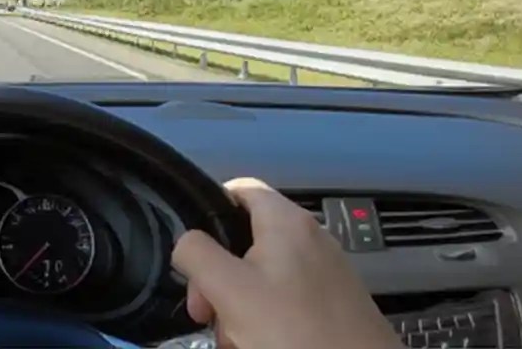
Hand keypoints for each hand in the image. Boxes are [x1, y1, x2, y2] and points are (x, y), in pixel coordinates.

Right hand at [171, 177, 400, 348]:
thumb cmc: (296, 332)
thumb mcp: (230, 289)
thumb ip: (196, 254)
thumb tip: (187, 242)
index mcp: (286, 221)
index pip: (238, 189)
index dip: (207, 212)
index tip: (193, 253)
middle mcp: (311, 238)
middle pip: (245, 239)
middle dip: (218, 276)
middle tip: (207, 311)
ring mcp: (326, 271)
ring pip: (262, 276)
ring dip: (238, 306)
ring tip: (237, 339)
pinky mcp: (334, 303)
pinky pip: (285, 299)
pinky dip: (266, 320)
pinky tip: (260, 344)